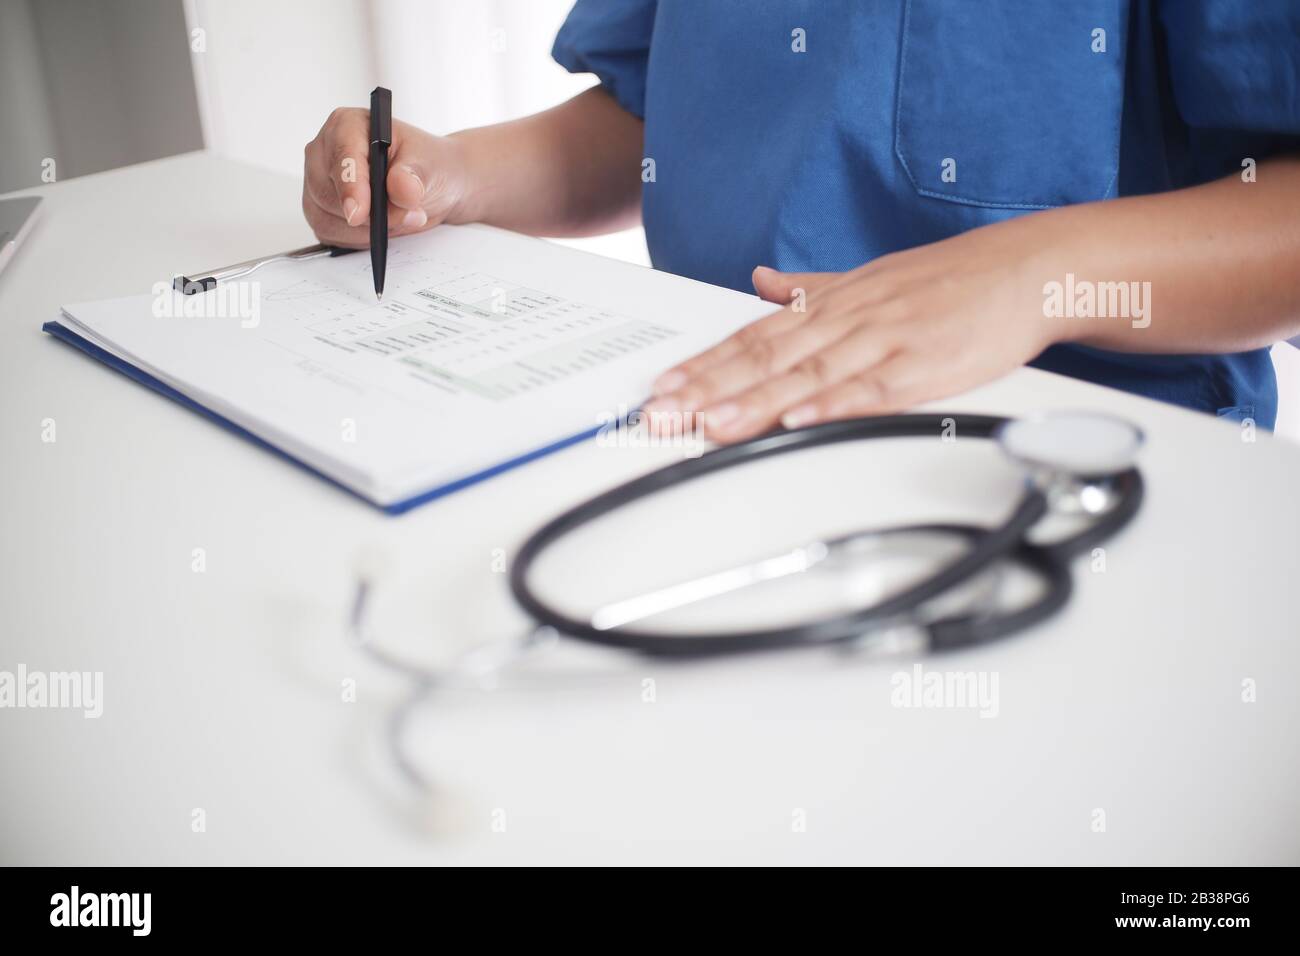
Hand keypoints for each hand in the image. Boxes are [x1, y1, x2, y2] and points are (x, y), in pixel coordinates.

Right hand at [302, 109, 469, 247]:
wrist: (430, 185)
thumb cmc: (426, 165)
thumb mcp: (431, 165)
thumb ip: (414, 177)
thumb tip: (402, 188)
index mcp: (347, 125)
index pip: (341, 157)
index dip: (349, 187)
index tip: (359, 213)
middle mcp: (325, 151)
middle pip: (327, 193)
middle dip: (369, 214)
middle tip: (407, 213)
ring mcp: (318, 181)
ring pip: (326, 219)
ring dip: (365, 230)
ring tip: (399, 216)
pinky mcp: (320, 210)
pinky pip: (329, 234)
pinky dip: (358, 239)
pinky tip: (381, 226)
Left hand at [644, 218, 1061, 441]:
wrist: (1027, 269)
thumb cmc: (950, 279)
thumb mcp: (869, 276)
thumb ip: (811, 287)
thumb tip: (762, 282)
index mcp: (833, 301)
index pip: (754, 336)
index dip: (705, 363)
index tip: (664, 387)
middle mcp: (849, 318)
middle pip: (767, 357)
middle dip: (709, 387)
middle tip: (664, 413)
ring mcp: (884, 341)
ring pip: (808, 375)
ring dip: (755, 402)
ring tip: (710, 423)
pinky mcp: (923, 367)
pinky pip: (870, 389)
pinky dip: (832, 405)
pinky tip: (797, 420)